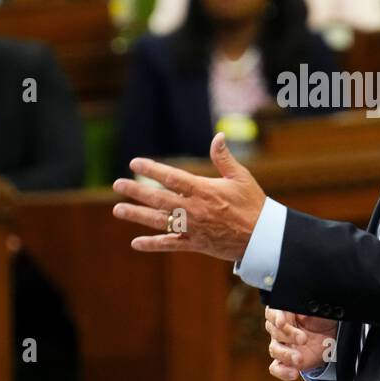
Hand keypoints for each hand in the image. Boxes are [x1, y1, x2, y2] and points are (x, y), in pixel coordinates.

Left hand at [112, 133, 265, 260]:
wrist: (261, 237)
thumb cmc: (253, 204)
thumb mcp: (240, 177)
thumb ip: (224, 158)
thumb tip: (218, 136)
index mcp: (203, 190)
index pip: (171, 178)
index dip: (152, 170)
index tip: (135, 163)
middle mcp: (194, 209)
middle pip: (159, 199)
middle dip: (136, 191)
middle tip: (118, 184)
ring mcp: (192, 228)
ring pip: (158, 221)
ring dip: (137, 215)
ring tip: (118, 210)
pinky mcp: (195, 244)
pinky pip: (169, 244)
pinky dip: (152, 244)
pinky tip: (135, 243)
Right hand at [265, 307, 337, 380]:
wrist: (331, 336)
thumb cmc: (322, 319)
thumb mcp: (318, 310)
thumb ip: (307, 308)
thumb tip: (300, 312)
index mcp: (284, 313)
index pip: (272, 312)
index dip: (275, 317)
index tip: (282, 322)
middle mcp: (279, 329)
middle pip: (275, 332)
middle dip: (288, 335)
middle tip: (303, 339)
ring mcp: (281, 346)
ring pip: (274, 350)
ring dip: (286, 355)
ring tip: (299, 359)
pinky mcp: (285, 361)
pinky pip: (276, 368)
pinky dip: (282, 372)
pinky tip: (294, 373)